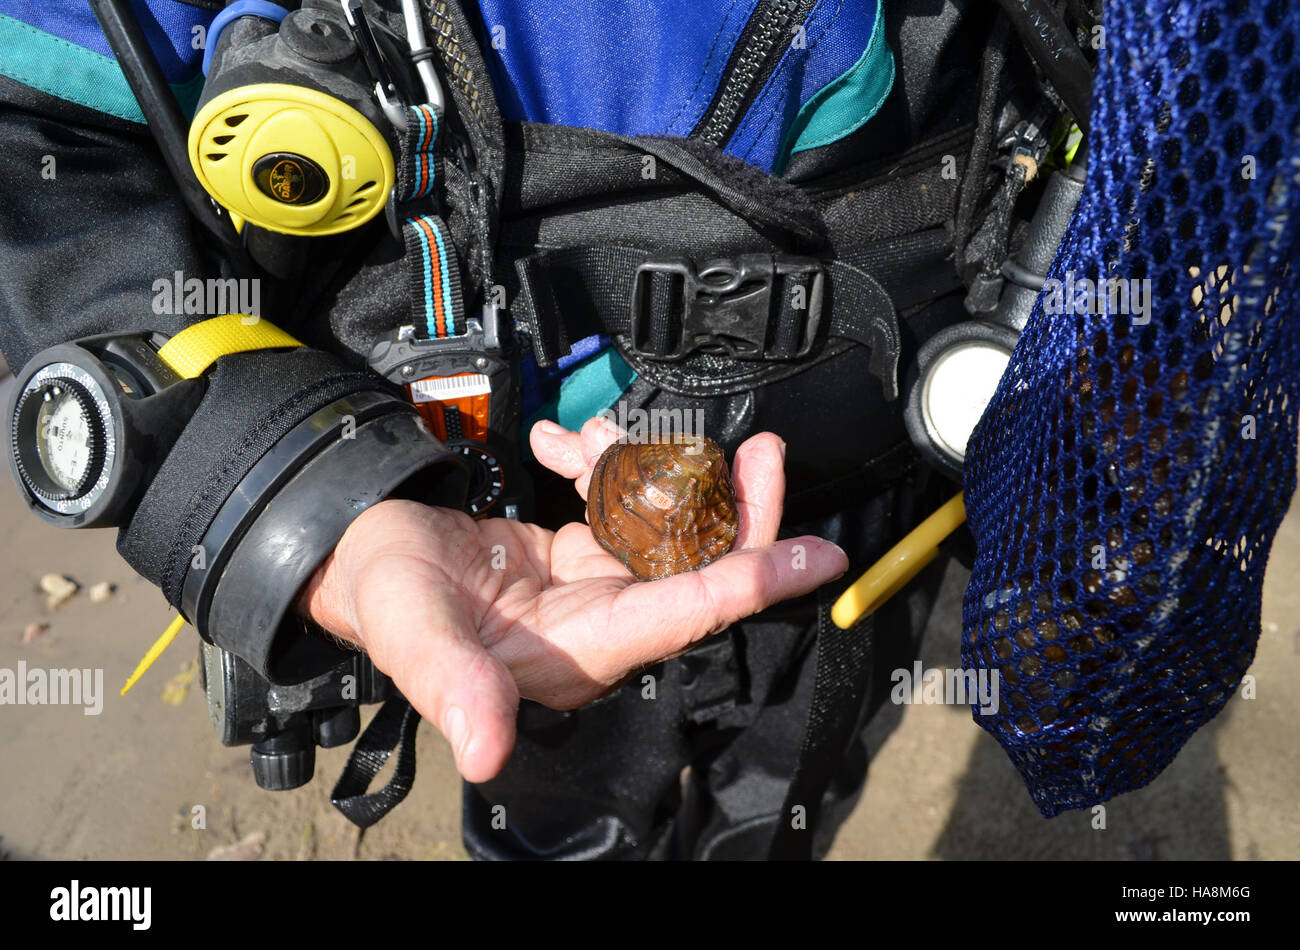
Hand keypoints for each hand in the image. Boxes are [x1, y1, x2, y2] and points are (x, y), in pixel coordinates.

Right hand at [297, 417, 847, 782]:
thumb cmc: (382, 598)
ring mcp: (595, 585)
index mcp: (578, 649)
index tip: (815, 556)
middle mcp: (602, 621)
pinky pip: (622, 502)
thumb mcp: (413, 634)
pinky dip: (602, 462)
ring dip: (653, 469)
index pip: (685, 615)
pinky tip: (561, 443)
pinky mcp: (580, 553)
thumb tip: (485, 750)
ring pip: (669, 526)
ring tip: (602, 433)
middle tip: (759, 452)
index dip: (751, 584)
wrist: (360, 556)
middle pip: (702, 567)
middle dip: (737, 509)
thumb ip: (453, 686)